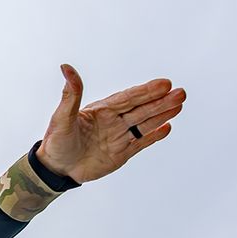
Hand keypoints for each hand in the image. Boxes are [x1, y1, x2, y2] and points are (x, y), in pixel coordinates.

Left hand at [38, 64, 185, 183]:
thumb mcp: (61, 118)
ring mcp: (118, 137)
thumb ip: (70, 94)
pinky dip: (154, 136)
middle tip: (181, 93)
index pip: (128, 98)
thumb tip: (66, 68)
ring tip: (180, 104)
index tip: (164, 84)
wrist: (55, 169)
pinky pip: (141, 143)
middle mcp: (113, 121)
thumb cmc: (56, 142)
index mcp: (102, 110)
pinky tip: (167, 127)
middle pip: (141, 109)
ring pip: (144, 124)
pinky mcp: (121, 154)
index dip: (146, 91)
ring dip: (162, 114)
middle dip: (161, 101)